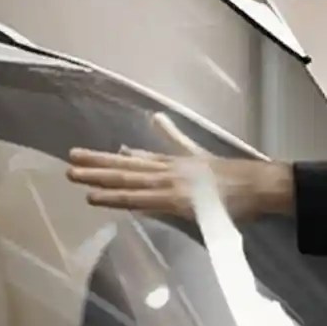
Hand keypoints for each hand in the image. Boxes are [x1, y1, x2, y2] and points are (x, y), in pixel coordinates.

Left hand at [65, 113, 294, 222]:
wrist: (256, 184)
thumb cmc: (236, 178)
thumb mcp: (203, 156)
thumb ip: (179, 142)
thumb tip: (162, 125)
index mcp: (175, 163)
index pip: (137, 160)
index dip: (110, 158)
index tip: (85, 154)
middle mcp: (168, 170)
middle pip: (125, 167)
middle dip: (96, 164)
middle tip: (70, 159)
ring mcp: (169, 183)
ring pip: (126, 180)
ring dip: (99, 178)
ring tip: (74, 175)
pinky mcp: (174, 200)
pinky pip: (139, 200)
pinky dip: (116, 197)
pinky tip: (97, 197)